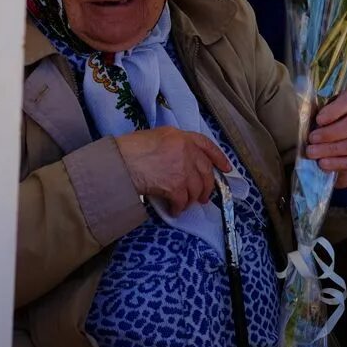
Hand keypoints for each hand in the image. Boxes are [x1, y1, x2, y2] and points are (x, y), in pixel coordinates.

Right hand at [117, 127, 232, 214]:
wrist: (120, 163)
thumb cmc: (130, 149)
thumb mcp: (156, 137)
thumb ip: (174, 145)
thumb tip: (182, 161)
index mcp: (181, 136)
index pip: (207, 145)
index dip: (219, 158)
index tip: (227, 168)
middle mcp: (186, 151)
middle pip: (206, 171)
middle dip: (207, 186)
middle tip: (204, 196)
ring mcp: (182, 169)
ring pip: (196, 189)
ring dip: (192, 200)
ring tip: (184, 205)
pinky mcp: (176, 186)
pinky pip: (183, 201)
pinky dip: (179, 208)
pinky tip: (174, 210)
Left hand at [305, 91, 346, 188]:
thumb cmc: (331, 123)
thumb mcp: (326, 114)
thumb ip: (318, 115)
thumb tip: (302, 120)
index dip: (334, 110)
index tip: (318, 119)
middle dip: (330, 133)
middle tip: (311, 139)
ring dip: (331, 150)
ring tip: (312, 153)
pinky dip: (337, 163)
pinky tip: (323, 164)